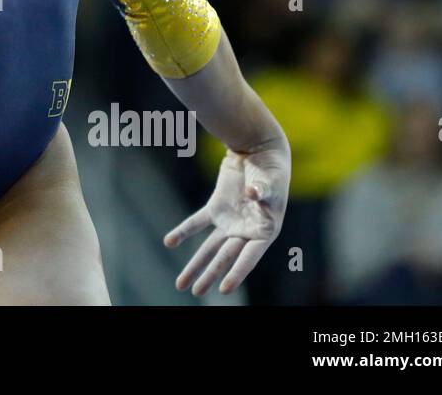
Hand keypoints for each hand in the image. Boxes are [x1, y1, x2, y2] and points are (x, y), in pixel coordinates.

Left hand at [163, 141, 289, 295]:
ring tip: (181, 284)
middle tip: (195, 292)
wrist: (258, 149)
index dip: (237, 273)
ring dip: (195, 264)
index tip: (224, 290)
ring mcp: (230, 221)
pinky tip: (169, 242)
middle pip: (224, 258)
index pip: (248, 258)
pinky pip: (197, 223)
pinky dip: (183, 232)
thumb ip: (263, 191)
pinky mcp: (216, 208)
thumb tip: (254, 193)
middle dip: (210, 275)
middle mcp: (246, 231)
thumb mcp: (271, 182)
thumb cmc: (271, 169)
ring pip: (209, 248)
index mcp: (265, 231)